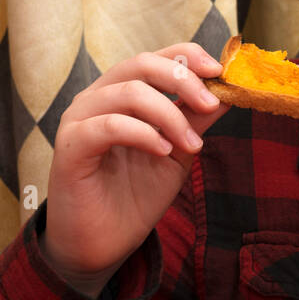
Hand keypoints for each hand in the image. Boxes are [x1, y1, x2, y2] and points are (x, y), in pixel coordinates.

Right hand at [41, 44, 228, 289]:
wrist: (102, 244)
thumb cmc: (135, 195)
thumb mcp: (178, 152)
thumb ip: (196, 120)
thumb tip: (228, 92)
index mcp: (122, 94)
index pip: (154, 57)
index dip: (188, 55)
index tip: (220, 71)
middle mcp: (97, 98)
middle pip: (140, 64)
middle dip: (183, 80)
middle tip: (211, 105)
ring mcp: (79, 120)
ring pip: (127, 92)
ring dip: (169, 115)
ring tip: (191, 145)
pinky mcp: (70, 147)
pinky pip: (107, 125)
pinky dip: (142, 133)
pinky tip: (162, 151)